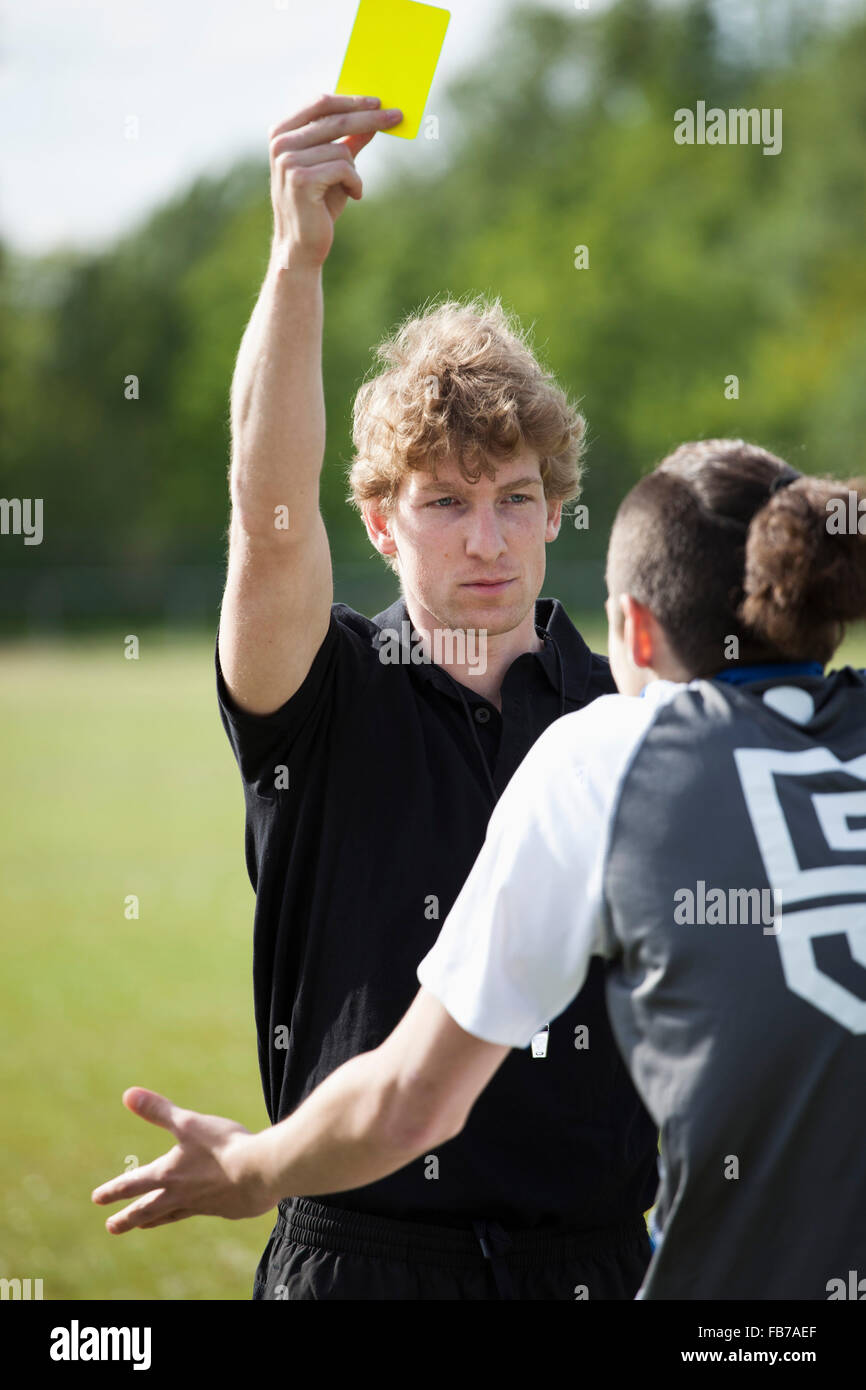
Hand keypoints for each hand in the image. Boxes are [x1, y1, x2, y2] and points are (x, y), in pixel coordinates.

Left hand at [91, 1087, 273, 1232]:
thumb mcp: (188, 1123)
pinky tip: (201, 1210)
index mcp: (168, 1174)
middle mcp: (180, 1195)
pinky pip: (204, 1213)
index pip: (133, 1184)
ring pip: (171, 1216)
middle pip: (147, 1210)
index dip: (113, 1190)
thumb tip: (128, 1095)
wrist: (261, 1171)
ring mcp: (202, 1206)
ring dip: (155, 1220)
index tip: (96, 1198)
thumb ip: (159, 1111)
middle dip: (127, 1218)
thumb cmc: (222, 1146)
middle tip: (111, 1227)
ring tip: (144, 1225)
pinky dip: (195, 1212)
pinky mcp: (225, 1210)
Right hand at [268, 93, 402, 271]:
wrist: (301, 245)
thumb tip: (373, 116)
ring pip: (342, 150)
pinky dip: (355, 184)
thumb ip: (349, 140)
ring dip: (355, 171)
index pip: (320, 104)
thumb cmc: (318, 205)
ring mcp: (288, 161)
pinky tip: (353, 196)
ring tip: (350, 188)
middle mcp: (281, 143)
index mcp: (282, 132)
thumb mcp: (334, 167)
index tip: (378, 101)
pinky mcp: (301, 180)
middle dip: (369, 118)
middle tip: (396, 116)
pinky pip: (344, 169)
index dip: (351, 101)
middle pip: (335, 120)